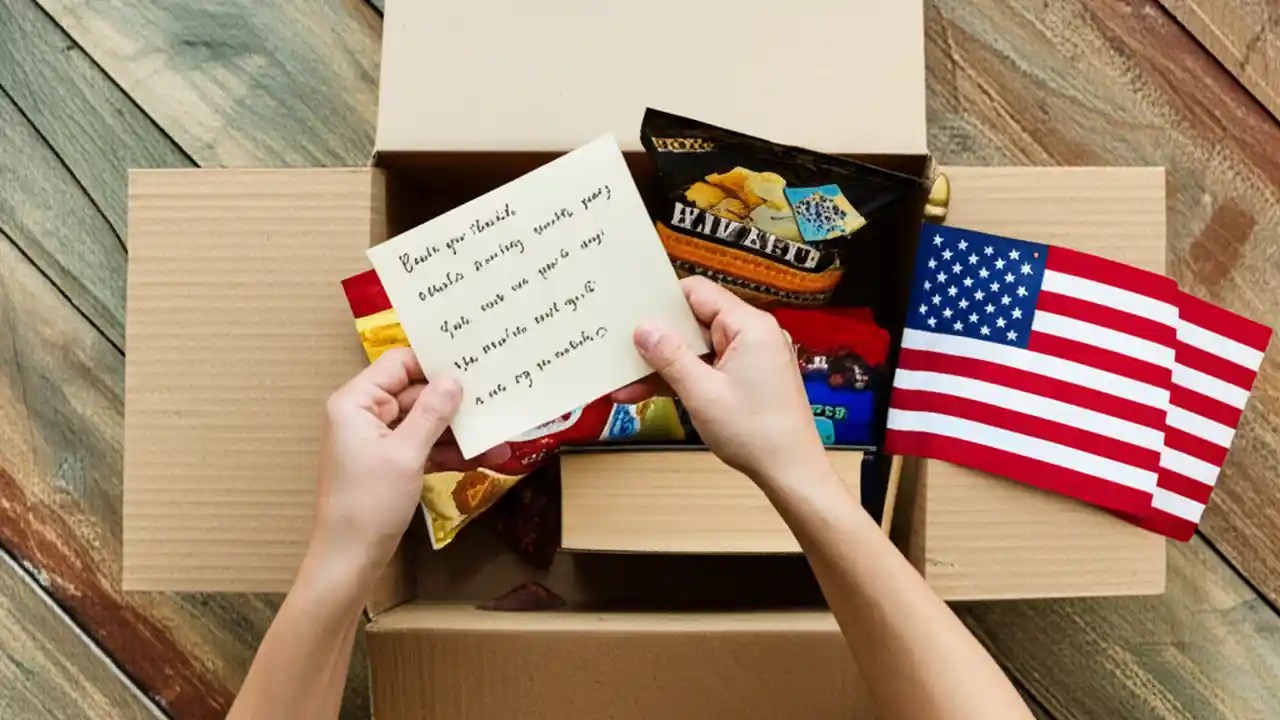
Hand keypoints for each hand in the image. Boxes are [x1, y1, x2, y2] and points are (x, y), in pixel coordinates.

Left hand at [310, 348, 508, 581]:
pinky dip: (449, 452)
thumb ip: (431, 414)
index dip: (434, 362)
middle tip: (495, 396)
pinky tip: (485, 457)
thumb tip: (454, 380)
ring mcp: (378, 440)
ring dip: (459, 431)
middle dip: (455, 401)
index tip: (472, 363)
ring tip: (500, 434)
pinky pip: (424, 447)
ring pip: (425, 422)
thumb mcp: (405, 454)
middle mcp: (365, 414)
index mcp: (357, 402)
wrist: (348, 560)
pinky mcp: (390, 464)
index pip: (399, 364)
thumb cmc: (368, 504)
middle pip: (416, 392)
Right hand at [614, 276, 825, 487]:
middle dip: (658, 341)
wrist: (791, 473)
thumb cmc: (756, 433)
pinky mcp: (749, 378)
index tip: (632, 313)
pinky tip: (648, 392)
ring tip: (627, 382)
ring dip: (666, 366)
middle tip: (622, 349)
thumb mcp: (702, 393)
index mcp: (750, 326)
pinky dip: (684, 379)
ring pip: (699, 349)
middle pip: (696, 322)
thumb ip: (670, 356)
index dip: (663, 301)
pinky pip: (710, 368)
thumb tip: (644, 329)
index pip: (699, 292)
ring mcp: (753, 357)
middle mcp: (755, 334)